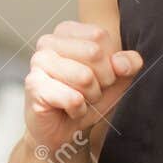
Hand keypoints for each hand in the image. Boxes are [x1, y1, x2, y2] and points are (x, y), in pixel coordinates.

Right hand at [23, 21, 143, 153]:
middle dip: (101, 80)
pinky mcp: (34, 86)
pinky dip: (78, 110)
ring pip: (84, 76)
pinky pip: (72, 98)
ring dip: (90, 97)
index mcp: (66, 31)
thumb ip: (128, 63)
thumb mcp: (116, 78)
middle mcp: (48, 42)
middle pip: (94, 52)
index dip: (109, 62)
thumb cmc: (87, 99)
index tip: (99, 76)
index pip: (100, 36)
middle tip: (89, 91)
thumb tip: (122, 63)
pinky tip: (69, 110)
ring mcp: (38, 63)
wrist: (63, 131)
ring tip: (79, 100)